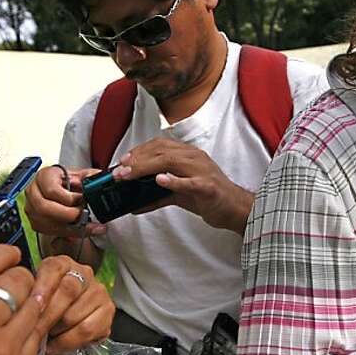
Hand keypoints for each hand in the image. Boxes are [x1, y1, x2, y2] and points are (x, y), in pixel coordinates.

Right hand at [0, 245, 49, 354]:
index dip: (1, 253)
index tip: (5, 253)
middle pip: (18, 281)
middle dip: (15, 275)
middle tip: (8, 281)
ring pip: (36, 306)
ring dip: (30, 299)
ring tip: (17, 304)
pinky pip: (37, 336)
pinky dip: (31, 328)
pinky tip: (16, 332)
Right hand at [22, 164, 106, 237]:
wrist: (65, 189)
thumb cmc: (71, 181)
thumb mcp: (82, 175)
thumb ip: (90, 177)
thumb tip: (97, 181)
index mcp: (44, 177)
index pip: (52, 191)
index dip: (69, 198)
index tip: (82, 199)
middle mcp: (34, 192)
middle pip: (45, 209)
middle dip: (68, 215)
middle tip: (85, 215)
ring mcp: (32, 208)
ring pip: (46, 224)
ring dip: (70, 227)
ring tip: (88, 225)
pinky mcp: (37, 222)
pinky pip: (50, 233)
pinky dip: (68, 234)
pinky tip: (81, 231)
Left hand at [27, 255, 113, 354]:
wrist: (66, 325)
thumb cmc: (46, 310)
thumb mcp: (34, 298)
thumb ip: (29, 298)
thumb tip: (22, 309)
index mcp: (62, 264)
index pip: (54, 269)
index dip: (42, 288)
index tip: (31, 307)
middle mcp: (84, 274)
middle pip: (68, 290)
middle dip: (48, 314)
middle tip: (34, 330)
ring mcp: (98, 291)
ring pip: (76, 313)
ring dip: (57, 330)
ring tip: (45, 338)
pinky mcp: (108, 311)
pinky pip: (87, 329)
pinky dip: (69, 341)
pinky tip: (58, 344)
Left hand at [114, 138, 253, 233]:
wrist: (235, 208)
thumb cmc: (209, 197)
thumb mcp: (181, 194)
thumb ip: (159, 196)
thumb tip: (136, 205)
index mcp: (188, 155)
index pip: (159, 145)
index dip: (139, 151)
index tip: (123, 161)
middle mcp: (195, 158)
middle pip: (161, 151)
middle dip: (137, 160)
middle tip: (120, 172)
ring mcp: (202, 171)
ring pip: (171, 161)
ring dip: (146, 168)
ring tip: (129, 175)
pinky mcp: (208, 187)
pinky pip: (189, 182)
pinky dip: (173, 180)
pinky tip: (159, 180)